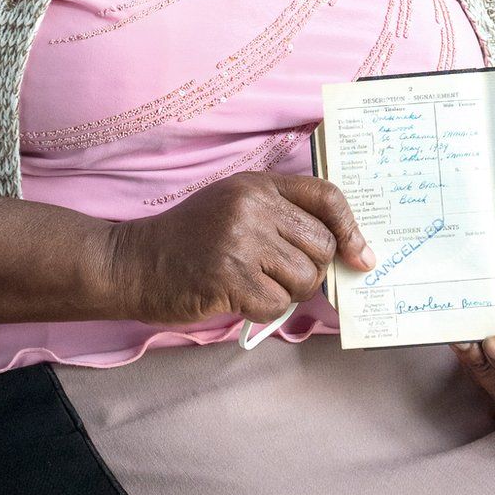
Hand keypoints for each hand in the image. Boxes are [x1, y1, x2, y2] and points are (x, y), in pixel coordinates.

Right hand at [106, 170, 373, 325]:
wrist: (133, 261)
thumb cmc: (188, 240)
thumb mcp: (234, 207)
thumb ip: (280, 218)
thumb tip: (342, 250)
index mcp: (258, 184)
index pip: (326, 195)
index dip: (351, 228)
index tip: (360, 255)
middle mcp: (252, 205)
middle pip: (322, 245)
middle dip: (312, 270)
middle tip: (281, 277)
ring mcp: (240, 239)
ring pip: (304, 278)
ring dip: (287, 293)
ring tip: (254, 285)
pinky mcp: (228, 275)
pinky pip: (277, 304)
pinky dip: (264, 310)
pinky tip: (237, 297)